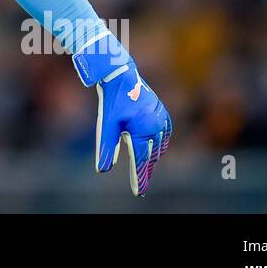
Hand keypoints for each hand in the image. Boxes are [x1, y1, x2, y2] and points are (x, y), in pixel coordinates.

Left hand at [73, 33, 172, 195]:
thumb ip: (106, 147)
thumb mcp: (107, 124)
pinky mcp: (163, 113)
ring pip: (159, 147)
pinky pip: (164, 135)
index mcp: (144, 129)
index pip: (141, 160)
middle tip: (141, 186)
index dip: (140, 178)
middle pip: (151, 156)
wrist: (121, 75)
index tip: (139, 192)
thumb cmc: (112, 99)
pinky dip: (158, 144)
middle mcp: (157, 126)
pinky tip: (153, 151)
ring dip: (152, 158)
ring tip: (144, 171)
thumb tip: (103, 169)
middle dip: (145, 171)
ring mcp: (162, 119)